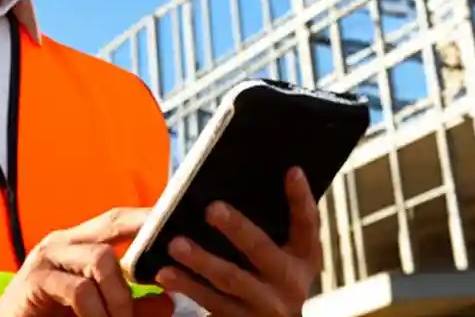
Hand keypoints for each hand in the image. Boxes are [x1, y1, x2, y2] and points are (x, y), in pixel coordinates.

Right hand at [0, 207, 173, 316]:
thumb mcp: (102, 314)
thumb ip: (134, 307)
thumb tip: (168, 299)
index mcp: (79, 244)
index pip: (118, 220)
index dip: (148, 217)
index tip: (178, 221)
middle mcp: (63, 243)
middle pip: (112, 225)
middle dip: (142, 251)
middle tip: (162, 284)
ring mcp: (46, 258)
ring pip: (100, 257)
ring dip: (119, 296)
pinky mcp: (34, 281)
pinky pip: (78, 288)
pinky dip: (96, 310)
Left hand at [154, 167, 321, 316]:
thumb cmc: (270, 278)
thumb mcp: (282, 256)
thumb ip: (270, 227)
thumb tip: (236, 181)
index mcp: (303, 258)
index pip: (308, 224)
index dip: (302, 199)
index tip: (292, 171)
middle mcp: (290, 282)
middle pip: (262, 250)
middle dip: (237, 229)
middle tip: (212, 209)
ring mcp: (265, 305)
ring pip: (230, 279)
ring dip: (201, 260)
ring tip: (177, 244)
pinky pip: (210, 302)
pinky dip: (186, 286)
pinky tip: (166, 273)